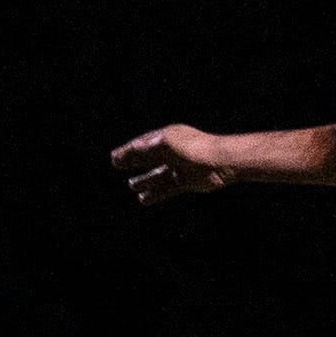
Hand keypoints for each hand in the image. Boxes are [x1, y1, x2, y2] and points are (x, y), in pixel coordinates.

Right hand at [110, 124, 235, 204]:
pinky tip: (143, 199)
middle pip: (149, 157)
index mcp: (168, 137)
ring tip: (131, 185)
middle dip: (133, 162)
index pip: (144, 143)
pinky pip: (167, 188)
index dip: (128, 150)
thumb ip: (146, 148)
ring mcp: (180, 166)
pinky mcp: (187, 181)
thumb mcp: (166, 144)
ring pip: (158, 174)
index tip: (114, 157)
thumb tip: (129, 150)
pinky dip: (156, 194)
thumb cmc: (194, 148)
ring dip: (145, 179)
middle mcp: (173, 151)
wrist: (221, 162)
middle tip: (117, 166)